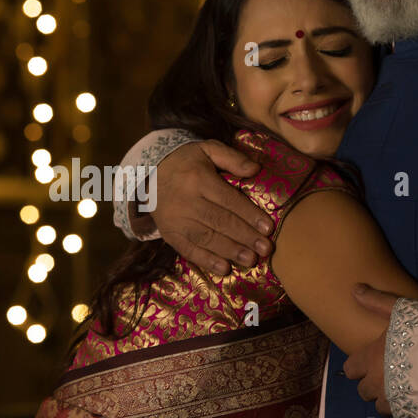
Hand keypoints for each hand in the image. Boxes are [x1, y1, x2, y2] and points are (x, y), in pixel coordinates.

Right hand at [150, 140, 273, 274]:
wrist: (148, 172)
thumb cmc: (185, 161)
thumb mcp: (207, 149)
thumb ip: (232, 158)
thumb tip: (255, 169)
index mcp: (199, 179)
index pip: (229, 200)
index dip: (250, 215)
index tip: (268, 228)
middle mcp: (187, 201)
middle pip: (220, 221)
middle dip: (245, 237)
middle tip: (265, 249)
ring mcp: (176, 220)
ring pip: (206, 238)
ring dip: (230, 251)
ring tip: (250, 260)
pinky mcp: (169, 234)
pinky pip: (188, 250)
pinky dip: (206, 261)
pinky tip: (223, 269)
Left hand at [341, 283, 401, 416]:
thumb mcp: (403, 311)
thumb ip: (377, 302)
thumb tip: (355, 289)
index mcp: (370, 360)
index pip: (350, 369)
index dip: (359, 366)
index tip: (370, 362)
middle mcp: (377, 384)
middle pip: (363, 391)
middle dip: (373, 385)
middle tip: (390, 375)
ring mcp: (394, 403)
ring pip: (381, 407)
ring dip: (389, 400)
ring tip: (405, 389)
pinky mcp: (412, 417)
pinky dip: (407, 411)